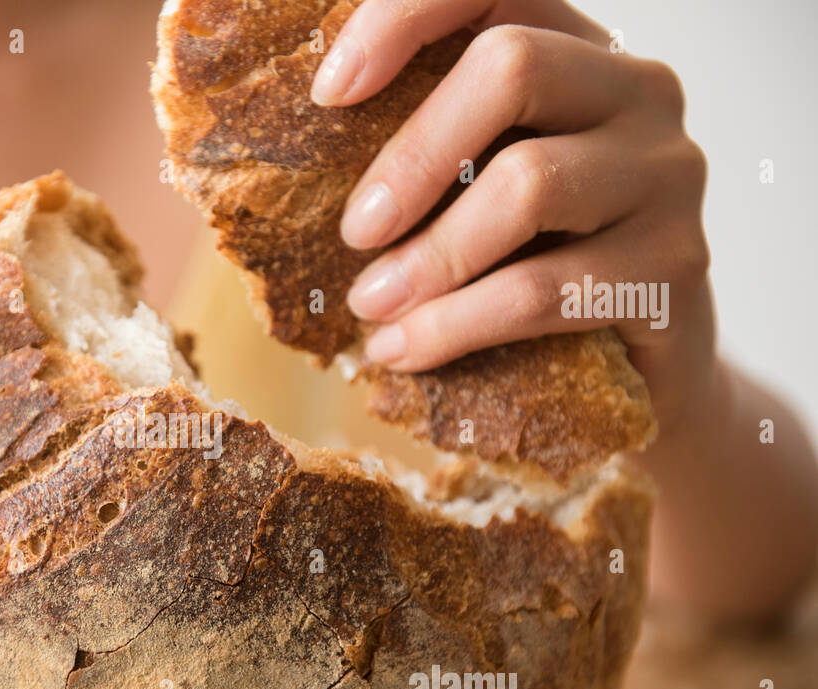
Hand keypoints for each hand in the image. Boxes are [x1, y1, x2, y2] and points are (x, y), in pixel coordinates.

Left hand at [316, 0, 714, 432]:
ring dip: (428, 259)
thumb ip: (427, 152)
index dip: (404, 17)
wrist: (635, 364)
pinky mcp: (674, 264)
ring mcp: (667, 172)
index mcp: (573, 49)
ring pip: (529, 185)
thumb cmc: (530, 262)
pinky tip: (406, 350)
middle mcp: (635, 89)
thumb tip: (304, 144)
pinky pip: (544, 290)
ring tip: (370, 307)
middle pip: (511, 67)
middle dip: (412, 155)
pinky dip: (456, 325)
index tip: (329, 92)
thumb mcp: (475, 191)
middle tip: (355, 232)